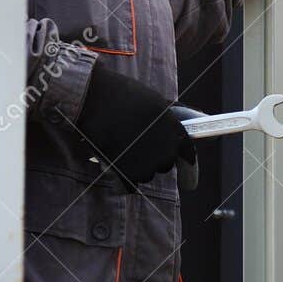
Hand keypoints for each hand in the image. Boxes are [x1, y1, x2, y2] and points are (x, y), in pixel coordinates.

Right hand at [72, 65, 195, 185]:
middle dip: (153, 160)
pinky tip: (113, 167)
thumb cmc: (120, 95)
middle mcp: (166, 149)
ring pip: (146, 175)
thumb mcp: (153, 101)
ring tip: (119, 150)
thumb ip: (167, 118)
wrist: (94, 99)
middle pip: (165, 164)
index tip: (187, 173)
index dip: (187, 161)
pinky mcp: (130, 174)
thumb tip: (185, 122)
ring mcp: (149, 164)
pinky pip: (129, 186)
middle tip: (135, 148)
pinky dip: (121, 180)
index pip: (187, 150)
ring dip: (135, 168)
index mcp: (174, 129)